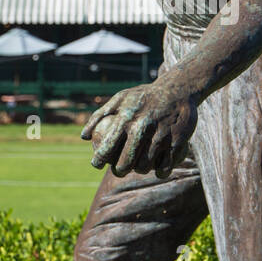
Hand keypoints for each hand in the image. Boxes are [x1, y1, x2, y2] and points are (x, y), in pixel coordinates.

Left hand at [82, 81, 197, 177]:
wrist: (177, 89)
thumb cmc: (144, 96)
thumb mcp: (121, 98)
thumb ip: (99, 115)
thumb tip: (84, 137)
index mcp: (127, 117)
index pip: (108, 146)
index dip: (99, 160)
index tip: (96, 164)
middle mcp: (143, 127)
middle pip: (126, 162)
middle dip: (119, 170)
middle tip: (119, 170)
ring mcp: (161, 135)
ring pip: (145, 166)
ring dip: (140, 169)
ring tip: (138, 167)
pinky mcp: (177, 141)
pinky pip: (166, 166)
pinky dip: (161, 171)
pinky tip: (158, 169)